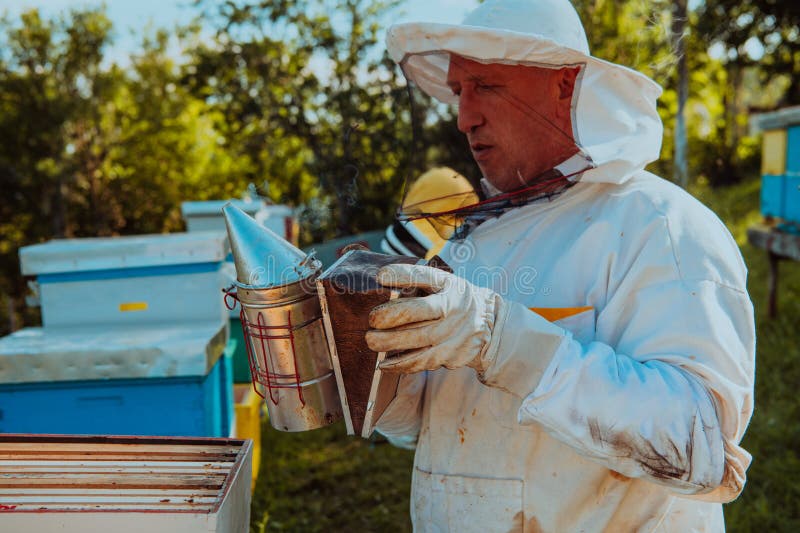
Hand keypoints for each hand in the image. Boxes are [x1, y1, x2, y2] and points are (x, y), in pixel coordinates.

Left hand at [365, 263, 504, 373]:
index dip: (397, 294)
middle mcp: (453, 321)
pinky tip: (384, 365)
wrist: (489, 323)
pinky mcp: (451, 359)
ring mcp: (453, 343)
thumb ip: (413, 277)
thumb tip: (381, 276)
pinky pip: (422, 364)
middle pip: (418, 327)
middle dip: (389, 327)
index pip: (421, 296)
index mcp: (449, 297)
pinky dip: (401, 366)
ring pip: (418, 350)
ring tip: (372, 342)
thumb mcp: (442, 280)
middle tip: (369, 326)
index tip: (377, 292)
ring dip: (392, 348)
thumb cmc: (455, 296)